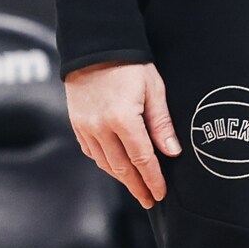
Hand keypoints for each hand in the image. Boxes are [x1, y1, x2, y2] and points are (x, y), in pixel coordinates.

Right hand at [65, 60, 175, 207]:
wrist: (94, 46)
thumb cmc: (129, 64)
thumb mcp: (153, 89)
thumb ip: (161, 123)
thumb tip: (172, 152)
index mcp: (123, 119)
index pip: (142, 159)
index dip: (153, 180)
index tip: (160, 194)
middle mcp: (100, 127)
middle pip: (122, 168)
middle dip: (137, 187)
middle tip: (149, 200)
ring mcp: (85, 127)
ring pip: (105, 163)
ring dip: (121, 178)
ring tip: (135, 187)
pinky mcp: (76, 123)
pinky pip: (91, 152)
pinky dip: (105, 163)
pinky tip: (115, 167)